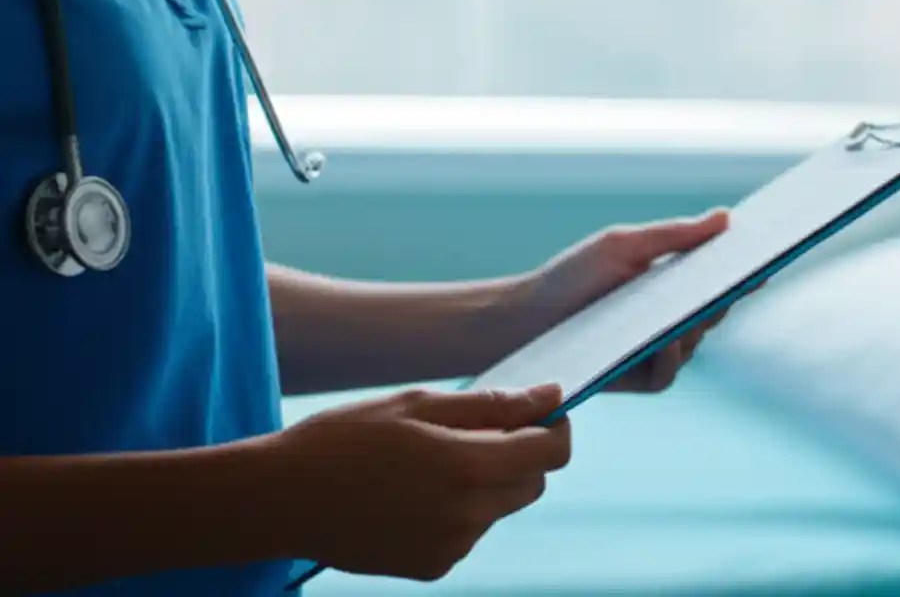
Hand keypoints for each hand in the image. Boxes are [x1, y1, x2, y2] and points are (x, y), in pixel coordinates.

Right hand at [270, 384, 569, 581]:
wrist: (281, 500)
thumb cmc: (345, 439)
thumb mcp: (419, 404)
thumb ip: (493, 404)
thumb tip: (551, 395)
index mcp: (468, 466)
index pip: (550, 451)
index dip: (555, 427)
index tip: (543, 411)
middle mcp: (468, 514)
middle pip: (532, 482)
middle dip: (520, 453)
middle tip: (474, 430)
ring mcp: (452, 546)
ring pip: (500, 506)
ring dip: (485, 481)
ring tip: (427, 463)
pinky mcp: (433, 566)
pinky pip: (470, 531)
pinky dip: (459, 509)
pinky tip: (411, 494)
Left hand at [512, 210, 735, 391]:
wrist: (525, 317)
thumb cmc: (573, 276)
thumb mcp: (623, 245)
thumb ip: (673, 235)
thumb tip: (727, 217)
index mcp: (674, 282)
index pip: (722, 273)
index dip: (751, 259)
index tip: (777, 239)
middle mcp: (675, 318)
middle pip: (719, 304)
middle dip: (737, 286)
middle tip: (754, 267)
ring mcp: (663, 350)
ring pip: (698, 338)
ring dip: (699, 322)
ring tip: (706, 302)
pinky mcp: (643, 378)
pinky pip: (669, 369)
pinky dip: (671, 354)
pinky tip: (666, 340)